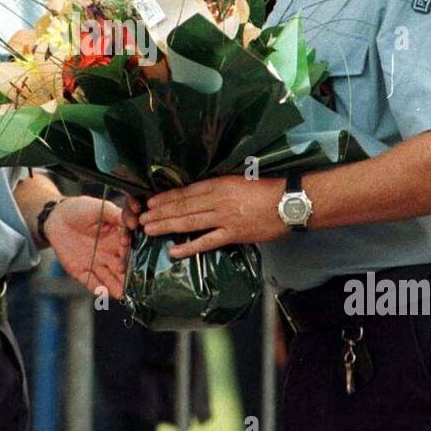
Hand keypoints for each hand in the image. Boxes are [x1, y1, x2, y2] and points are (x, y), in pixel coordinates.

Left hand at [45, 196, 129, 299]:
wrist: (57, 218)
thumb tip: (134, 222)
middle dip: (126, 275)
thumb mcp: (101, 209)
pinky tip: (104, 294)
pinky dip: (98, 289)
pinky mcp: (83, 273)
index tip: (128, 253)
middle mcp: (112, 254)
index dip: (129, 251)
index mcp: (119, 238)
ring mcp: (98, 265)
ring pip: (110, 279)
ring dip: (116, 286)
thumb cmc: (81, 209)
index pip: (128, 248)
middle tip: (131, 281)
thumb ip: (117, 215)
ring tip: (121, 293)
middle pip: (122, 268)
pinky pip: (93, 283)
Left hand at [138, 176, 291, 257]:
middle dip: (160, 213)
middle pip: (183, 207)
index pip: (186, 192)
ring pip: (189, 223)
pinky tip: (174, 251)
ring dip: (167, 226)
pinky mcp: (233, 235)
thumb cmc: (268, 187)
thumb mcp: (240, 179)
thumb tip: (200, 191)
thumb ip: (220, 186)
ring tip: (149, 230)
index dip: (167, 198)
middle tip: (141, 219)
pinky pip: (207, 242)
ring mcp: (225, 218)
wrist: (290, 202)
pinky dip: (189, 247)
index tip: (151, 202)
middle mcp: (218, 200)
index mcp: (219, 184)